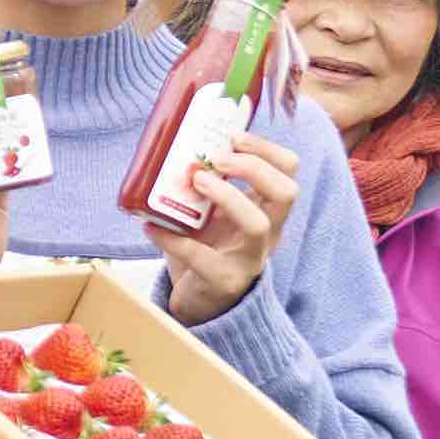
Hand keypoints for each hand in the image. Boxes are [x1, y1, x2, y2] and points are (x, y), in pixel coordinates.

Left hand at [151, 133, 301, 324]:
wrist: (203, 302)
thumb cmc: (209, 247)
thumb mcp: (213, 212)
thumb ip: (205, 184)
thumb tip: (173, 147)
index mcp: (267, 209)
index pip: (288, 170)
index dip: (266, 148)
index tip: (232, 136)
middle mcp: (268, 232)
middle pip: (286, 192)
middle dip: (253, 166)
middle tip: (217, 158)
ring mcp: (250, 258)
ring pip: (257, 224)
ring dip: (227, 196)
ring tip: (197, 181)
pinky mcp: (224, 281)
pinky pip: (201, 257)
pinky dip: (171, 238)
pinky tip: (151, 226)